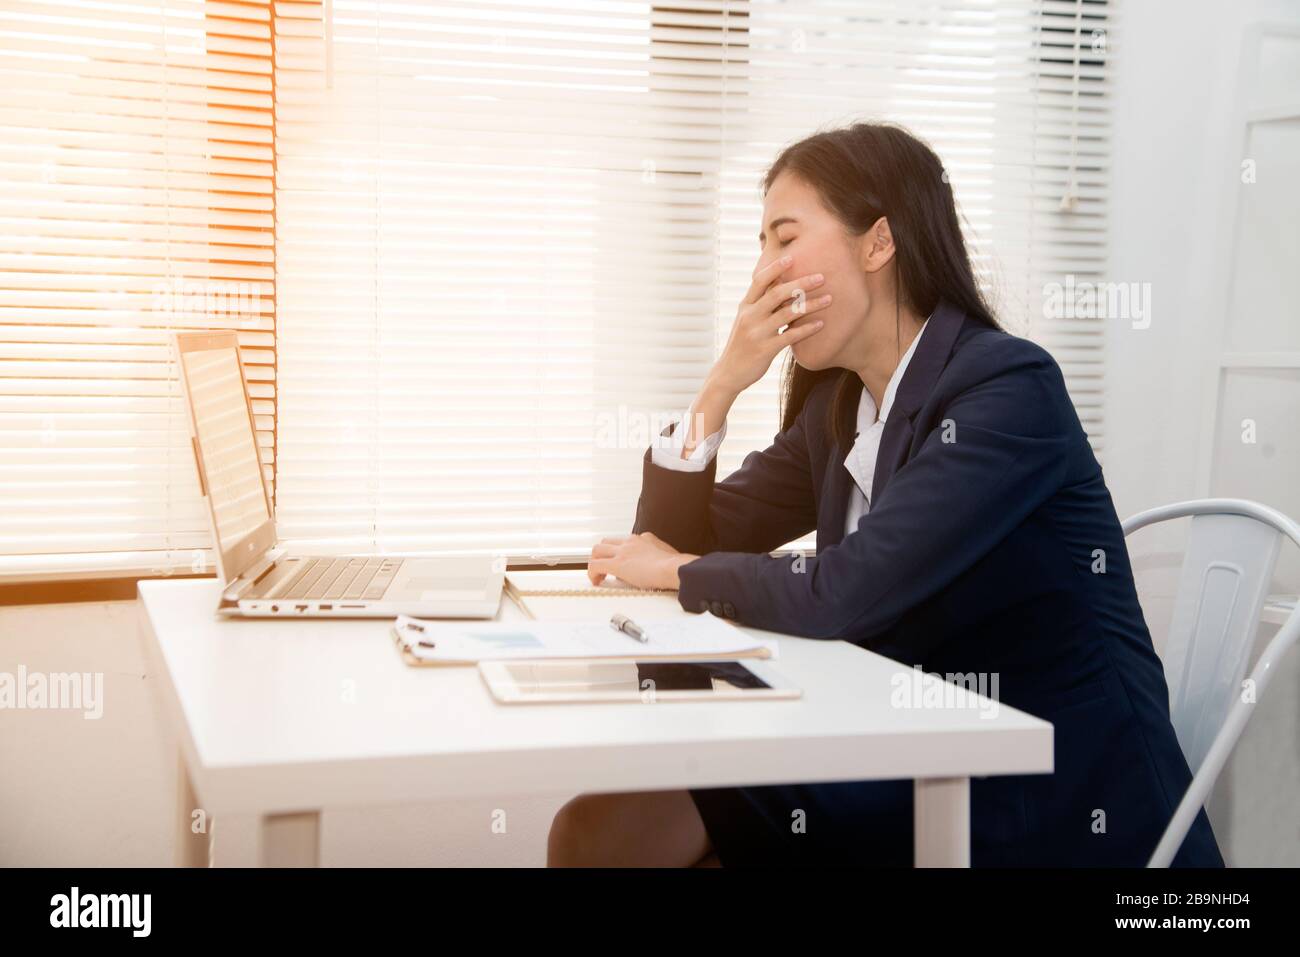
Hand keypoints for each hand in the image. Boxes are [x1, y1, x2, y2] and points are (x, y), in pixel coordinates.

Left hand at [587, 532, 697, 590]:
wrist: (676, 568)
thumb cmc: (677, 567)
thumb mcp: (669, 557)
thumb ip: (661, 558)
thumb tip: (657, 568)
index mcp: (645, 538)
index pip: (626, 541)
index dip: (622, 554)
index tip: (625, 564)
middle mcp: (632, 541)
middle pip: (608, 541)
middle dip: (603, 554)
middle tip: (605, 567)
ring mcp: (623, 551)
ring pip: (597, 549)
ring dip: (596, 561)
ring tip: (599, 575)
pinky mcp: (617, 564)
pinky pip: (595, 565)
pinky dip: (592, 573)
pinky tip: (597, 582)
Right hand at [709, 254, 832, 396]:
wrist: (728, 373)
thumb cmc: (742, 344)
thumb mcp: (747, 321)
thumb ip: (761, 304)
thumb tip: (780, 285)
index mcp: (745, 306)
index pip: (760, 281)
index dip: (776, 268)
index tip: (793, 257)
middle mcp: (749, 316)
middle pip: (777, 294)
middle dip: (801, 284)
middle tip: (821, 277)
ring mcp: (756, 333)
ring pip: (787, 314)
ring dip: (811, 305)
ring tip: (829, 299)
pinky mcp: (765, 350)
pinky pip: (790, 336)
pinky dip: (806, 329)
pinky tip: (820, 324)